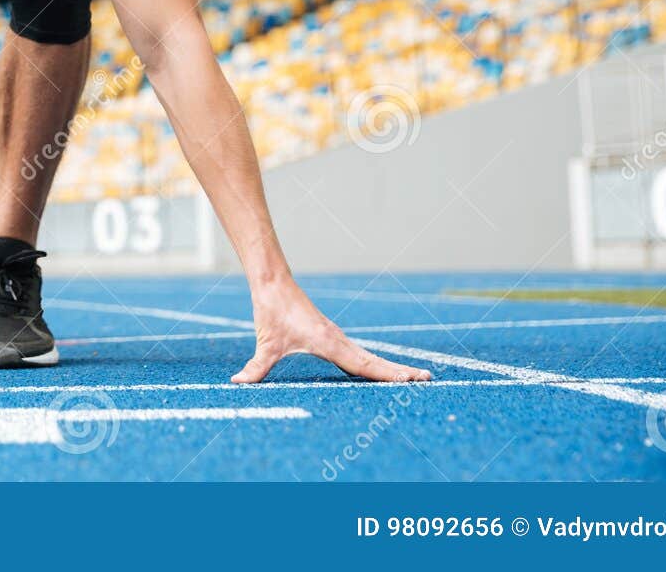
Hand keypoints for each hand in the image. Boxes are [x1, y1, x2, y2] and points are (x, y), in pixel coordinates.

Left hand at [231, 279, 431, 383]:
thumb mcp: (265, 343)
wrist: (273, 283)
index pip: (364, 365)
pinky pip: (358, 354)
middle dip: (400, 372)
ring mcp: (337, 338)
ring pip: (369, 357)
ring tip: (415, 378)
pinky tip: (378, 373)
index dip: (387, 375)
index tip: (411, 380)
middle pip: (375, 362)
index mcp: (329, 343)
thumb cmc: (271, 311)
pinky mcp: (331, 336)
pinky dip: (373, 363)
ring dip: (390, 368)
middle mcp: (339, 340)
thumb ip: (255, 367)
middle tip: (427, 380)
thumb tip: (237, 382)